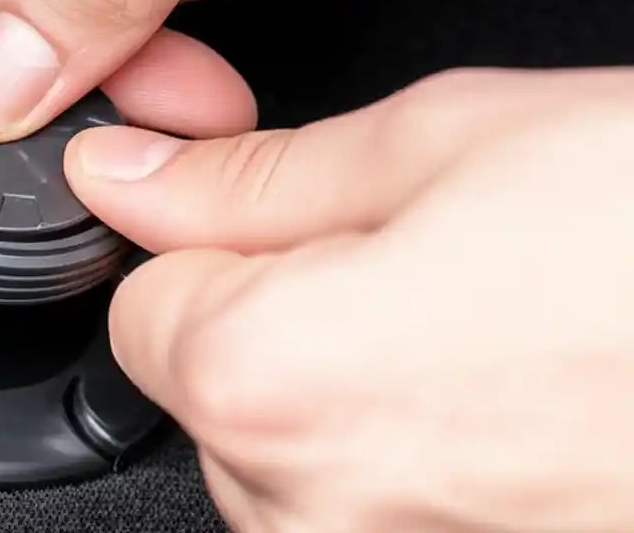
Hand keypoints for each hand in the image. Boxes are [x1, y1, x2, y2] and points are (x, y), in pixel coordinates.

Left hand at [63, 68, 633, 530]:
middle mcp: (307, 508)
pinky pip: (366, 515)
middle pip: (210, 390)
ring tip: (488, 340)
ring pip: (286, 461)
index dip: (207, 248)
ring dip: (351, 396)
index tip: (277, 219)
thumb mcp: (441, 143)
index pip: (139, 308)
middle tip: (421, 270)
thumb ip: (247, 180)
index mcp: (271, 377)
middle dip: (278, 321)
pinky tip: (508, 409)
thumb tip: (129, 180)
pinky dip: (412, 461)